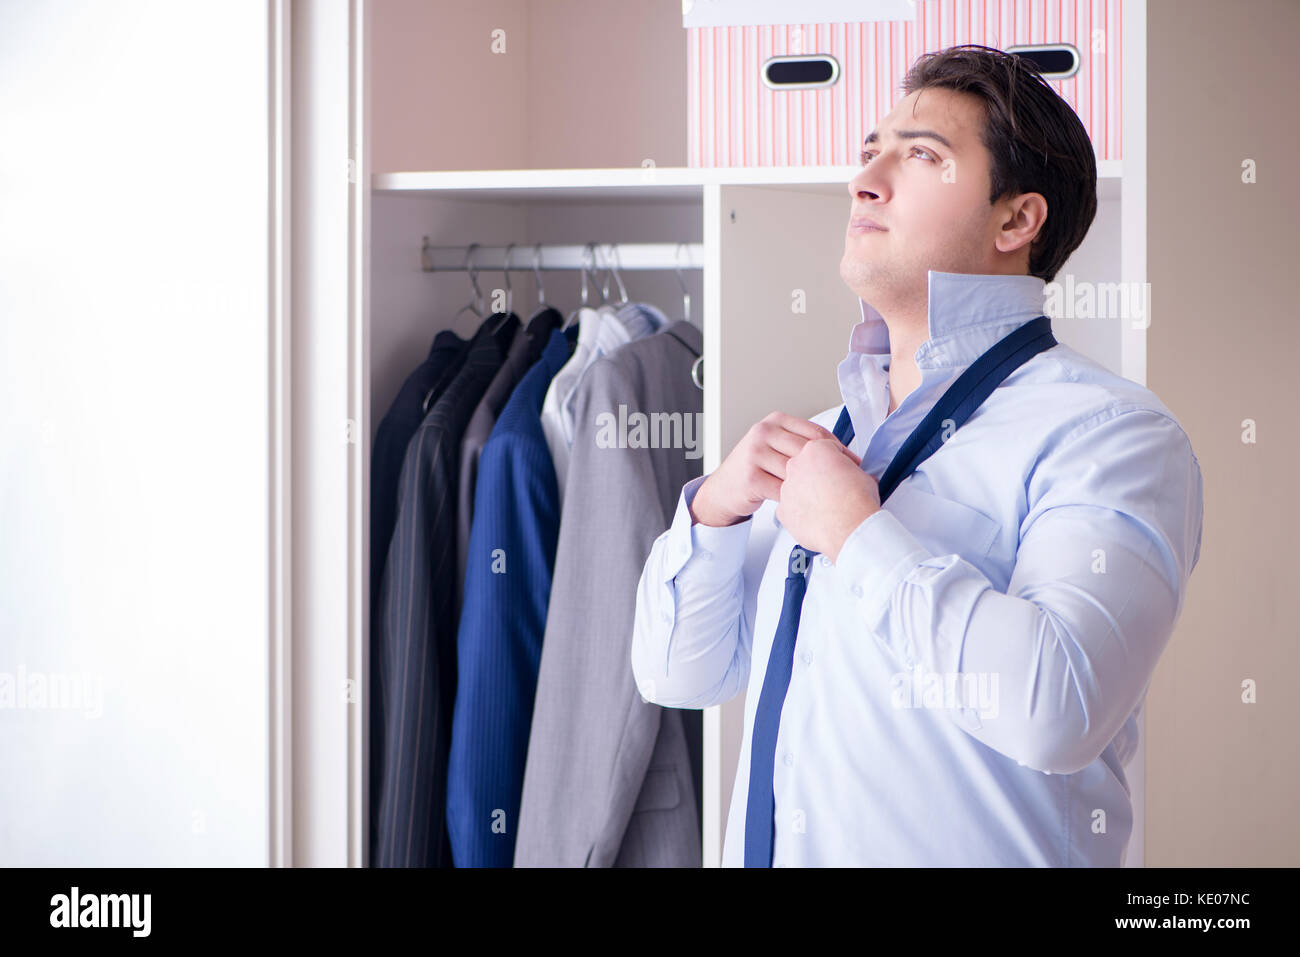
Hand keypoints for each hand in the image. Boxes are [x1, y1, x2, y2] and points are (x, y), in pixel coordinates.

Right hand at [690, 412, 859, 526]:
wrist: (724, 489)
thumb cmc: (756, 469)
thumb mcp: (776, 447)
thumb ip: (801, 444)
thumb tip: (842, 453)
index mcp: (775, 421)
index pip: (815, 432)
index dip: (838, 449)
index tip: (852, 462)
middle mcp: (763, 433)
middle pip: (808, 450)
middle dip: (831, 468)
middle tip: (848, 481)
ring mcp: (755, 454)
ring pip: (798, 471)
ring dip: (816, 486)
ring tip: (830, 495)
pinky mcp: (751, 477)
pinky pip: (784, 490)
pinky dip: (798, 499)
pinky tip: (808, 505)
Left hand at [776, 437, 880, 562]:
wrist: (850, 527)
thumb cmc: (857, 502)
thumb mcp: (864, 476)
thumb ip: (852, 472)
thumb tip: (855, 478)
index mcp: (815, 450)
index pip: (825, 449)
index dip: (838, 460)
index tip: (843, 469)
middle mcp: (796, 466)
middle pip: (807, 467)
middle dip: (819, 476)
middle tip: (835, 488)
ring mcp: (787, 488)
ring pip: (797, 488)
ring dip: (809, 495)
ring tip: (827, 506)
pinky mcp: (783, 510)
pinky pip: (791, 509)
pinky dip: (802, 513)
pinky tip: (817, 519)